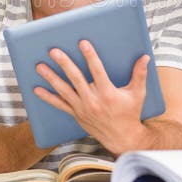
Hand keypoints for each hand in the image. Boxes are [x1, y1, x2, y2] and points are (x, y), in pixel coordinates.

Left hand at [34, 39, 149, 154]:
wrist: (122, 138)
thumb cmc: (130, 114)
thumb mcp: (138, 94)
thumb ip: (140, 74)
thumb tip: (145, 57)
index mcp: (108, 93)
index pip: (97, 71)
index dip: (90, 56)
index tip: (83, 43)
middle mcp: (93, 101)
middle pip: (76, 78)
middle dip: (64, 63)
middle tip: (54, 51)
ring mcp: (82, 108)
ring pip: (64, 90)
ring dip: (51, 77)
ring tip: (40, 66)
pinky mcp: (76, 114)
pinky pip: (59, 105)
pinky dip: (48, 97)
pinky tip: (36, 90)